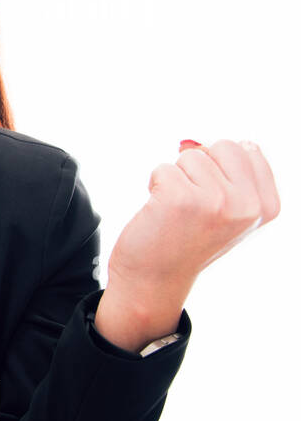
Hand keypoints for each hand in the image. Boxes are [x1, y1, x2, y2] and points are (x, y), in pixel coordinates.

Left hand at [101, 139, 279, 341]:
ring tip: (175, 211)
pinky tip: (160, 212)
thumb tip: (210, 142)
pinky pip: (163, 168)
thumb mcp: (228, 212)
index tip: (211, 200)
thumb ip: (235, 176)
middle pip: (222, 146)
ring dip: (175, 178)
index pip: (248, 149)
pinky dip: (155, 184)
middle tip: (191, 203)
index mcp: (266, 206)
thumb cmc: (187, 239)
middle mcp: (247, 205)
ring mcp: (216, 202)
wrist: (155, 278)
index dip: (219, 166)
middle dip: (199, 166)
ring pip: (189, 156)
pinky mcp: (181, 198)